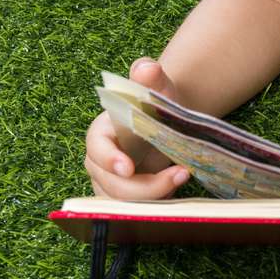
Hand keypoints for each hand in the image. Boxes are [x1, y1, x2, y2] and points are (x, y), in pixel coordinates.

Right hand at [82, 56, 190, 199]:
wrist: (168, 123)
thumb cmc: (158, 104)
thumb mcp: (157, 88)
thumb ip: (150, 77)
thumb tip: (146, 67)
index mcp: (101, 133)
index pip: (97, 149)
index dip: (110, 160)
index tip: (129, 167)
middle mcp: (99, 162)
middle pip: (111, 184)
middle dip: (145, 185)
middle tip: (180, 174)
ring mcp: (109, 183)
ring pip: (122, 203)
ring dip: (153, 198)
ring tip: (182, 178)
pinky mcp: (124, 199)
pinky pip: (134, 211)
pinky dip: (155, 205)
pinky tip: (176, 192)